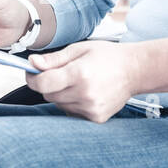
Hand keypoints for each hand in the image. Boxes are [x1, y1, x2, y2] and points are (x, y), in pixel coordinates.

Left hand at [24, 41, 142, 122]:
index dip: (33, 79)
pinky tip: (85, 93)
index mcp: (80, 73)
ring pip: (59, 105)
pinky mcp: (96, 118)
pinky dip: (72, 104)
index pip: (43, 83)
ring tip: (78, 82)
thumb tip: (32, 64)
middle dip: (48, 85)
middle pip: (49, 95)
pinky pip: (71, 113)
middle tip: (61, 74)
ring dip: (61, 95)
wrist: (135, 70)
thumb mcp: (79, 49)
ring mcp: (92, 108)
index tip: (32, 74)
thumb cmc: (107, 56)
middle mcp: (85, 94)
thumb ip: (54, 59)